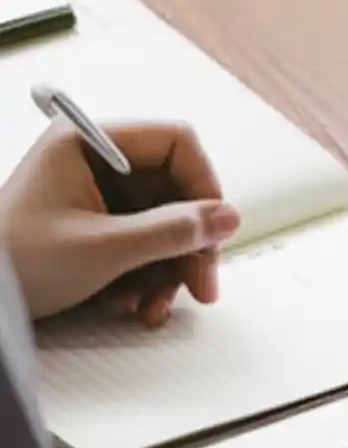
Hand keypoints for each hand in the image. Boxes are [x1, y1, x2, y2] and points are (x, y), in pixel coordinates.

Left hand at [0, 120, 240, 324]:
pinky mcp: (94, 226)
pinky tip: (135, 304)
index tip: (214, 228)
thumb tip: (226, 218)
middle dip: (189, 242)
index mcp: (88, 143)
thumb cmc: (11, 264)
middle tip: (200, 283)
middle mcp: (95, 162)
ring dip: (169, 268)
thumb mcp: (102, 250)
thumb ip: (171, 231)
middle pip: (175, 189)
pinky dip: (147, 276)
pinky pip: (143, 243)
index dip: (204, 185)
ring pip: (164, 222)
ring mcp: (95, 195)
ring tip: (156, 305)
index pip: (176, 143)